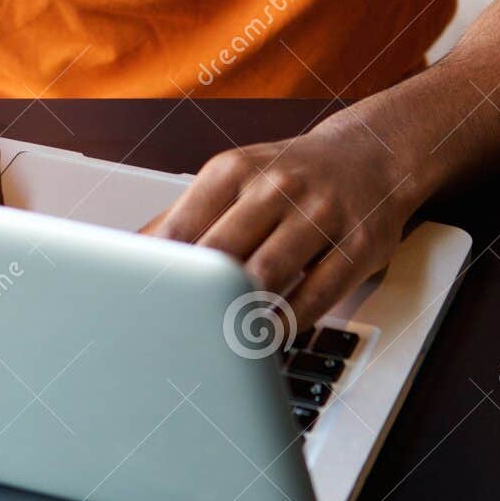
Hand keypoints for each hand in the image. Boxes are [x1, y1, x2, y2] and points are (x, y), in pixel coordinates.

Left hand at [141, 113, 426, 328]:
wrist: (371, 152)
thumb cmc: (289, 175)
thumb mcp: (232, 179)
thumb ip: (183, 217)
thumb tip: (127, 254)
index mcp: (233, 169)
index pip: (183, 230)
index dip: (159, 276)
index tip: (143, 310)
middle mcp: (276, 185)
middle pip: (221, 256)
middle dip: (196, 301)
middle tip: (176, 339)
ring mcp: (320, 213)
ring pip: (268, 278)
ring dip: (240, 318)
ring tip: (220, 348)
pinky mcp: (359, 243)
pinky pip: (316, 296)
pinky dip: (286, 324)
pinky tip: (269, 337)